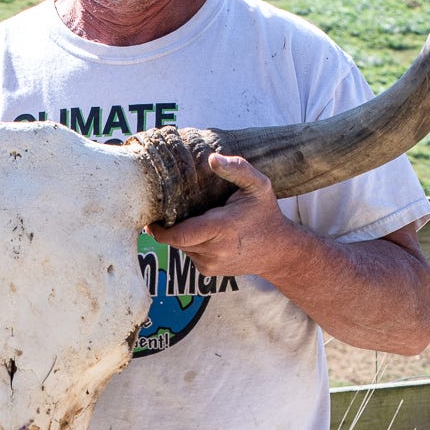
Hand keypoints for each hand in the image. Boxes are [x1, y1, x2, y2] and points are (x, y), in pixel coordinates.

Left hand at [147, 152, 298, 280]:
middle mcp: (214, 250)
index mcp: (221, 228)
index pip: (179, 235)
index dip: (160, 229)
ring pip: (181, 247)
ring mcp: (210, 264)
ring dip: (182, 233)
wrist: (278, 251)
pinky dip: (191, 243)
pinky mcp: (208, 271)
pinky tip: (205, 233)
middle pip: (176, 240)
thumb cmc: (266, 213)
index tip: (151, 218)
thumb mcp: (259, 185)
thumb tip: (212, 158)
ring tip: (195, 218)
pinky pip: (188, 254)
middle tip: (166, 210)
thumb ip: (237, 169)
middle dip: (169, 226)